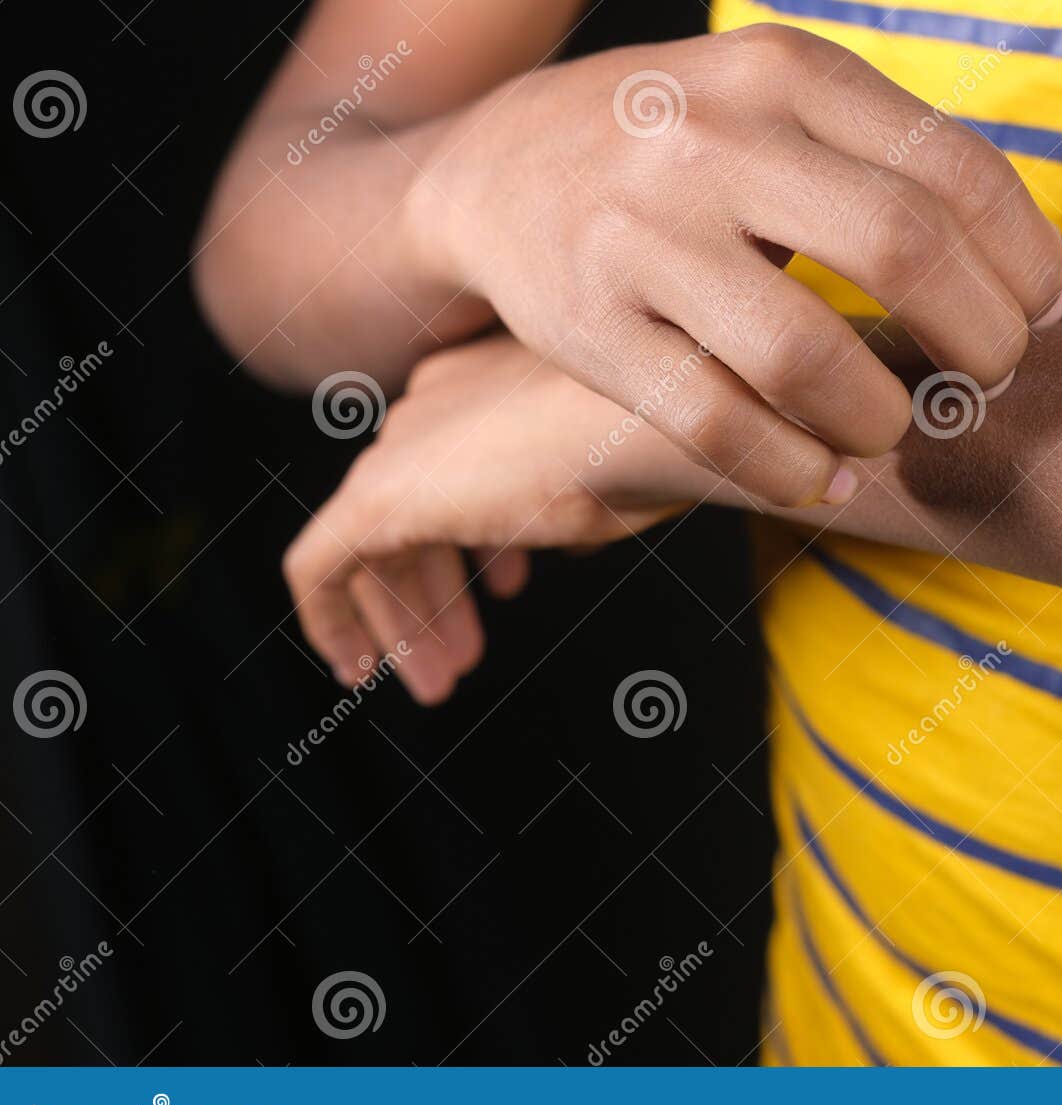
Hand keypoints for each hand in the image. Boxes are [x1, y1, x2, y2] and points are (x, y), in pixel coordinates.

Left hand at [282, 335, 695, 703]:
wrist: (654, 416)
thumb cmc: (659, 445)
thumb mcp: (617, 476)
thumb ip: (575, 501)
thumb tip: (563, 545)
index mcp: (487, 384)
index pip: (460, 471)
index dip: (481, 544)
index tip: (509, 590)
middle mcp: (435, 404)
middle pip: (414, 511)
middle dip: (438, 594)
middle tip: (464, 655)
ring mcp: (404, 446)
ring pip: (373, 546)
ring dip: (407, 620)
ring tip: (439, 681)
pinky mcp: (376, 498)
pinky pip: (320, 566)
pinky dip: (331, 619)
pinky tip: (355, 669)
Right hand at [411, 24, 1061, 507]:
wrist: (496, 166)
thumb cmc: (683, 148)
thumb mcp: (792, 117)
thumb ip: (926, 183)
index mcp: (784, 72)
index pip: (956, 172)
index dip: (1029, 263)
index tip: (1047, 314)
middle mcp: (712, 140)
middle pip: (901, 252)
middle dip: (979, 341)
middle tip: (987, 378)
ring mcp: (641, 236)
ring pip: (806, 354)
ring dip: (883, 416)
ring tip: (894, 427)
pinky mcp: (589, 327)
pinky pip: (718, 424)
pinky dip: (793, 467)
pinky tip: (824, 473)